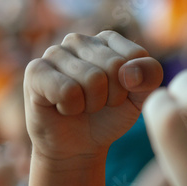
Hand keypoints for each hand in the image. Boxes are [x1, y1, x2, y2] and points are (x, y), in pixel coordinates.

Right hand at [24, 31, 163, 162]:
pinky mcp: (35, 70)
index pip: (136, 55)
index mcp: (108, 39)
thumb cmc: (109, 116)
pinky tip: (62, 107)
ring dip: (92, 104)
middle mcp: (80, 40)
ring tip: (81, 105)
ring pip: (93, 79)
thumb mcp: (140, 98)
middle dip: (112, 96)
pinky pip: (68, 90)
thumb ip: (150, 76)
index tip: (120, 94)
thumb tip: (129, 72)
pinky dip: (71, 108)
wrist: (77, 146)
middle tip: (98, 104)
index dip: (132, 85)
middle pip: (115, 66)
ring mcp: (55, 52)